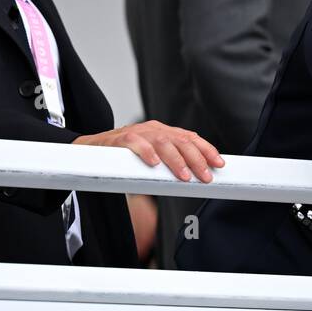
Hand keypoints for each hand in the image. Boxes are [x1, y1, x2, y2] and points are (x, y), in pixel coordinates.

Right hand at [74, 121, 223, 182]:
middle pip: (181, 141)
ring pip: (163, 142)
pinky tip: (154, 163)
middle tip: (205, 176)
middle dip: (197, 159)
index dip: (207, 150)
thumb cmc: (126, 157)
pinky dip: (146, 152)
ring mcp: (138, 132)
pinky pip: (135, 143)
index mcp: (165, 132)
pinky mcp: (120, 139)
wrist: (91, 150)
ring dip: (176, 160)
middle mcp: (154, 129)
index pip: (191, 138)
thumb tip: (193, 181)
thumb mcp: (154, 160)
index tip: (220, 164)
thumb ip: (170, 167)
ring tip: (184, 176)